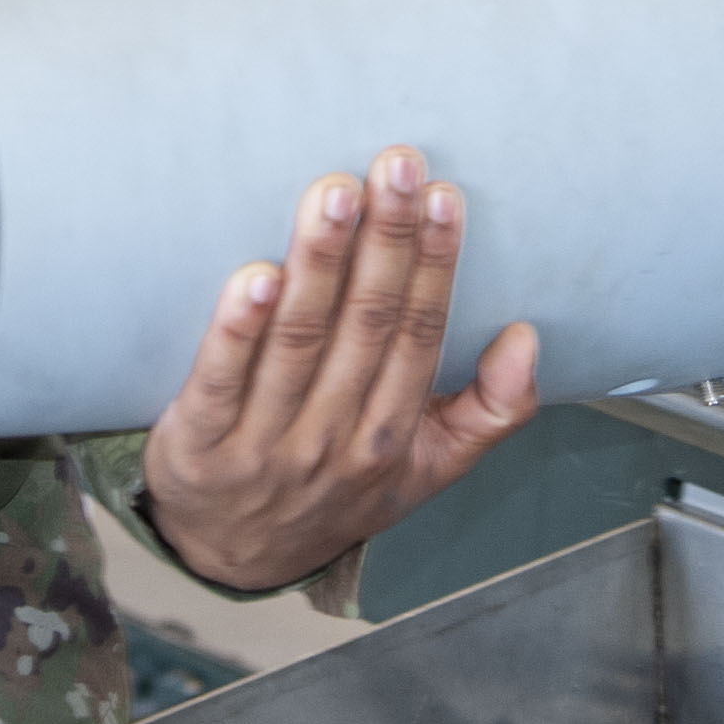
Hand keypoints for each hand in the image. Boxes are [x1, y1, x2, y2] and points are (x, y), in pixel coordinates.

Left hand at [140, 145, 539, 591]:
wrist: (235, 558)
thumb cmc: (338, 489)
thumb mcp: (428, 469)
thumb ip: (489, 410)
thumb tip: (526, 338)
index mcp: (390, 439)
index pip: (419, 337)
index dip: (434, 265)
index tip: (443, 196)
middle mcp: (332, 440)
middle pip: (365, 328)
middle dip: (385, 241)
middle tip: (395, 165)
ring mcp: (263, 444)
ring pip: (298, 342)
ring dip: (319, 263)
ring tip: (334, 194)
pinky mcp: (196, 443)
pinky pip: (218, 380)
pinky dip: (237, 329)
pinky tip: (253, 275)